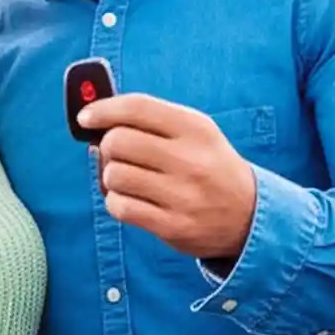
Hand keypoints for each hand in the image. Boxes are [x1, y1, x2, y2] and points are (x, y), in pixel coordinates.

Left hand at [77, 93, 256, 258]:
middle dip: (107, 147)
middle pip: (118, 142)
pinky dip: (117, 201)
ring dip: (111, 177)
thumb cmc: (207, 165)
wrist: (250, 215)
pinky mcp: (173, 227)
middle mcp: (191, 160)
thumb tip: (94, 118)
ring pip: (114, 175)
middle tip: (117, 154)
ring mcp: (183, 196)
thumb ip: (150, 119)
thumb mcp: (193, 132)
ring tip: (129, 179)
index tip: (85, 117)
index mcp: (196, 128)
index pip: (138, 108)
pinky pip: (120, 207)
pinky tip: (132, 199)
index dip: (103, 109)